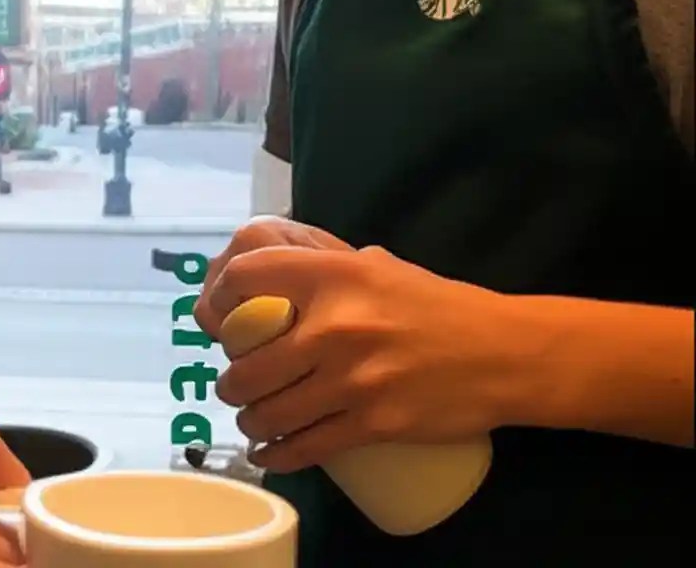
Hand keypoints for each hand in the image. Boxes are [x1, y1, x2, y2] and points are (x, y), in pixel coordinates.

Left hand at [200, 236, 522, 474]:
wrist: (507, 353)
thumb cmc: (439, 306)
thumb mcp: (380, 266)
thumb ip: (328, 267)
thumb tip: (277, 275)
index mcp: (335, 276)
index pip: (247, 276)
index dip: (220, 298)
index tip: (217, 319)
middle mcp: (335, 326)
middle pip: (246, 366)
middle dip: (232, 384)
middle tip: (239, 386)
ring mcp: (352, 379)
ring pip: (268, 413)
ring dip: (251, 422)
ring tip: (255, 419)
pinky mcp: (372, 424)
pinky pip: (304, 447)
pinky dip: (277, 456)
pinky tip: (269, 455)